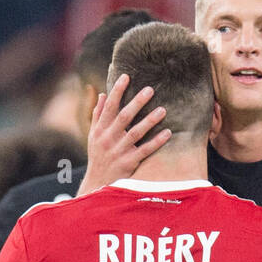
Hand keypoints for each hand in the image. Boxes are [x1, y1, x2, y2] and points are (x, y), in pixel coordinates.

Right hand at [78, 73, 170, 194]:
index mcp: (100, 130)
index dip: (117, 91)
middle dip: (137, 102)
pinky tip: (167, 132)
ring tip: (163, 110)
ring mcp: (119, 151)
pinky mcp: (129, 163)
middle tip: (150, 89)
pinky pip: (145, 150)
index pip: (109, 106)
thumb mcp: (93, 136)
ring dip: (150, 120)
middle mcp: (109, 139)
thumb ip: (98, 115)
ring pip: (136, 132)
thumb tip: (102, 95)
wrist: (98, 184)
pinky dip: (156, 141)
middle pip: (124, 116)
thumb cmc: (98, 157)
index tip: (126, 76)